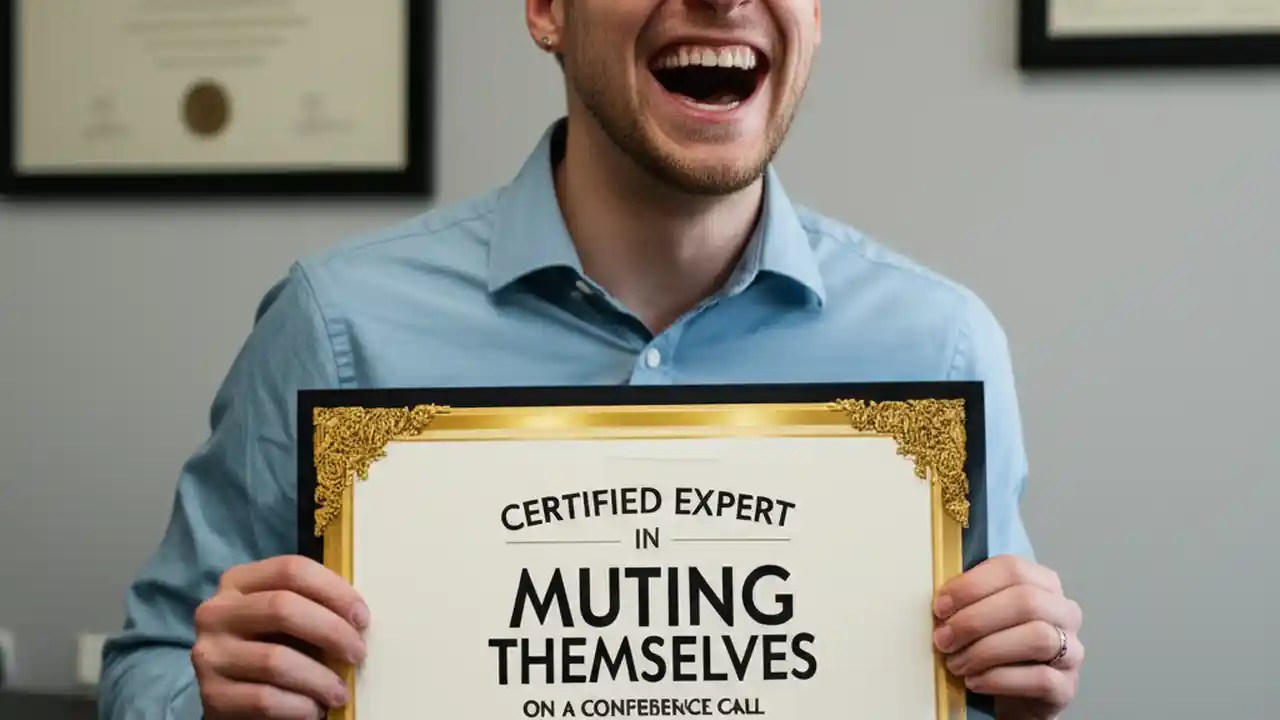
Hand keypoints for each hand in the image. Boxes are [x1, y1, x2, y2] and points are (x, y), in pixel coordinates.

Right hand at [192, 556, 369, 718]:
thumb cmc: (270, 647)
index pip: (291, 570)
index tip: (362, 617)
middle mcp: (217, 612)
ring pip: (275, 659)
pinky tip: (314, 709)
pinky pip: (264, 698)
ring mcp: (209, 653)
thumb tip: (358, 617)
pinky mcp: (211, 694)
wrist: (232, 696)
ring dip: (319, 679)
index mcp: (239, 581)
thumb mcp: (285, 619)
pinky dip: (298, 706)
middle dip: (331, 631)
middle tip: (357, 653)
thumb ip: (312, 606)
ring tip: (339, 692)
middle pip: (282, 608)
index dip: (334, 591)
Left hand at [933, 555, 1082, 719]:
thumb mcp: (980, 617)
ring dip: (986, 650)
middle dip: (975, 620)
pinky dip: (999, 679)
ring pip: (1038, 638)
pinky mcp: (1067, 686)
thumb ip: (967, 602)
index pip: (1012, 569)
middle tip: (943, 640)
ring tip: (956, 664)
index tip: (940, 607)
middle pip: (1026, 602)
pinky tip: (974, 682)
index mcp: (1042, 584)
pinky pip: (1041, 678)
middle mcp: (1064, 612)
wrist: (1010, 697)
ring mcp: (1072, 650)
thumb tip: (941, 603)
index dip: (972, 585)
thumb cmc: (992, 649)